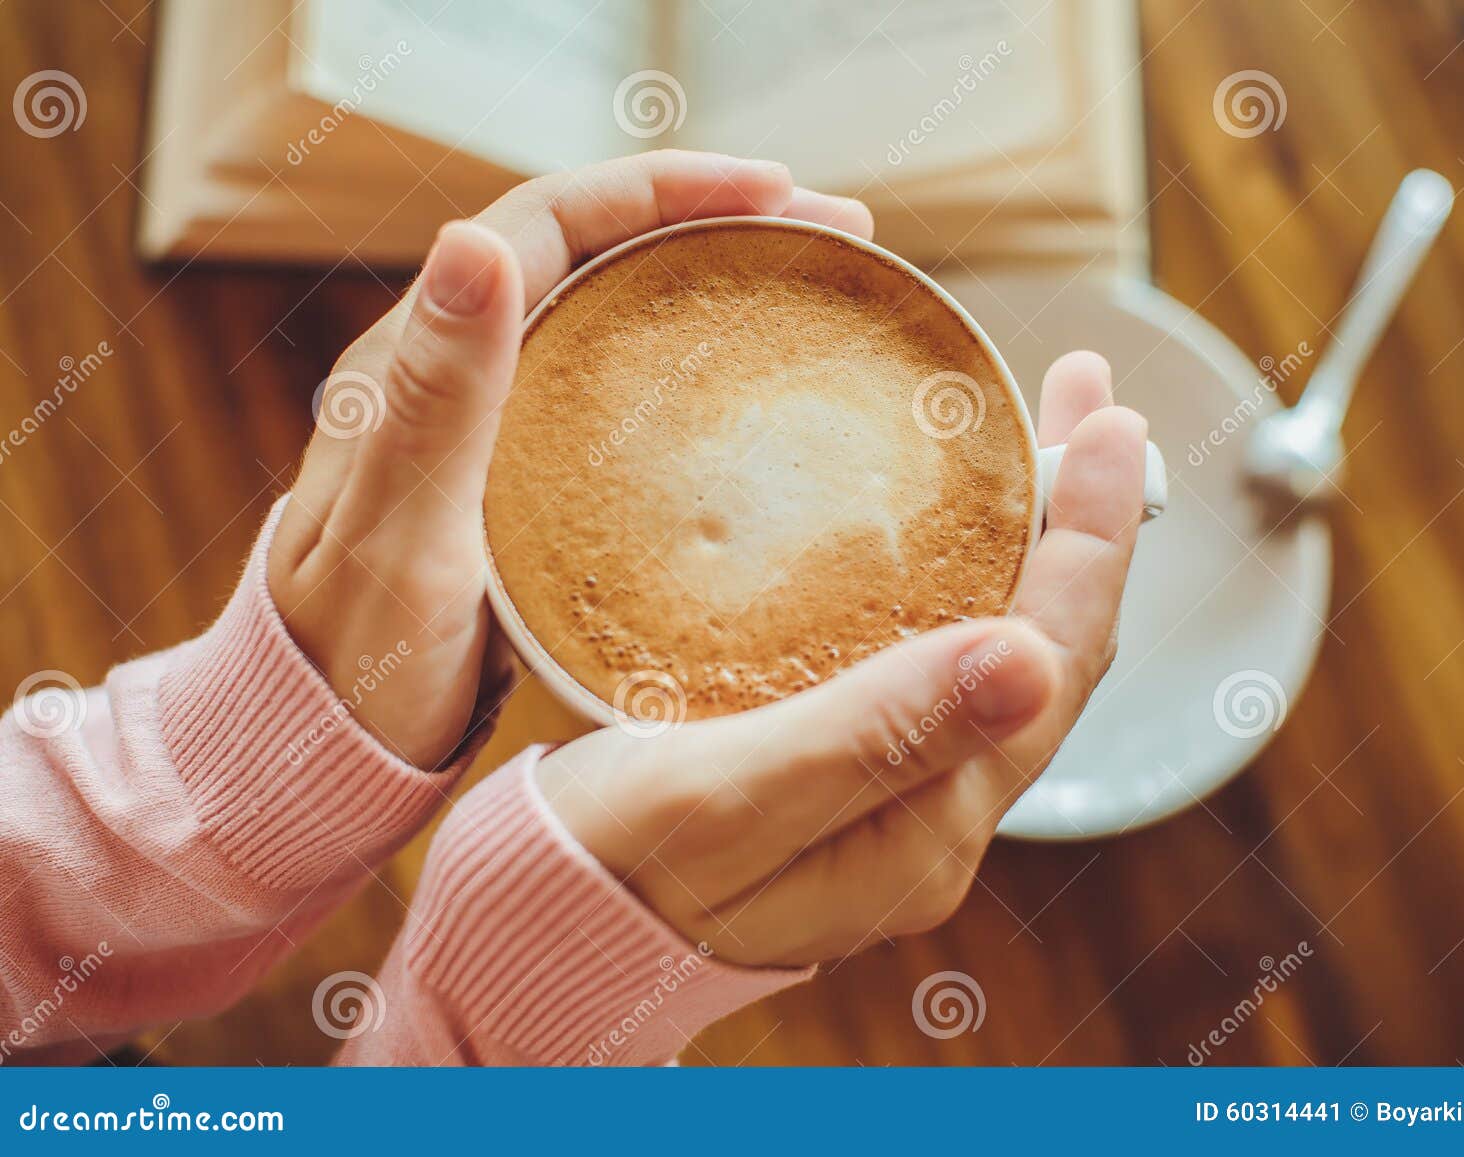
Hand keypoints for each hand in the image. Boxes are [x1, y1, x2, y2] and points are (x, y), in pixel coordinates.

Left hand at [267, 152, 872, 768]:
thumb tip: (474, 240)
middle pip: (595, 248)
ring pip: (609, 310)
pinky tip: (749, 395)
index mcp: (421, 359)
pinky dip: (690, 361)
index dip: (665, 189)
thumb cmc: (352, 663)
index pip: (552, 220)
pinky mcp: (520, 477)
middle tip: (832, 236)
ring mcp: (490, 422)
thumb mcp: (399, 537)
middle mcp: (455, 369)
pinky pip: (614, 384)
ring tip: (812, 289)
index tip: (779, 195)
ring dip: (708, 280)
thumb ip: (439, 400)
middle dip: (712, 220)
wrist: (317, 746)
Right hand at [538, 353, 1145, 964]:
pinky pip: (940, 668)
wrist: (537, 933)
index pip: (1050, 666)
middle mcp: (931, 821)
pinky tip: (940, 531)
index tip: (1111, 424)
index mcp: (924, 831)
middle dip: (1081, 523)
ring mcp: (895, 803)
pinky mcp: (851, 779)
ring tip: (1032, 441)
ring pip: (1000, 658)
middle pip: (1045, 653)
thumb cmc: (606, 868)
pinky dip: (963, 583)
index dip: (1093, 541)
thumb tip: (1028, 660)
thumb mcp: (729, 793)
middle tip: (1081, 400)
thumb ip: (876, 733)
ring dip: (1032, 548)